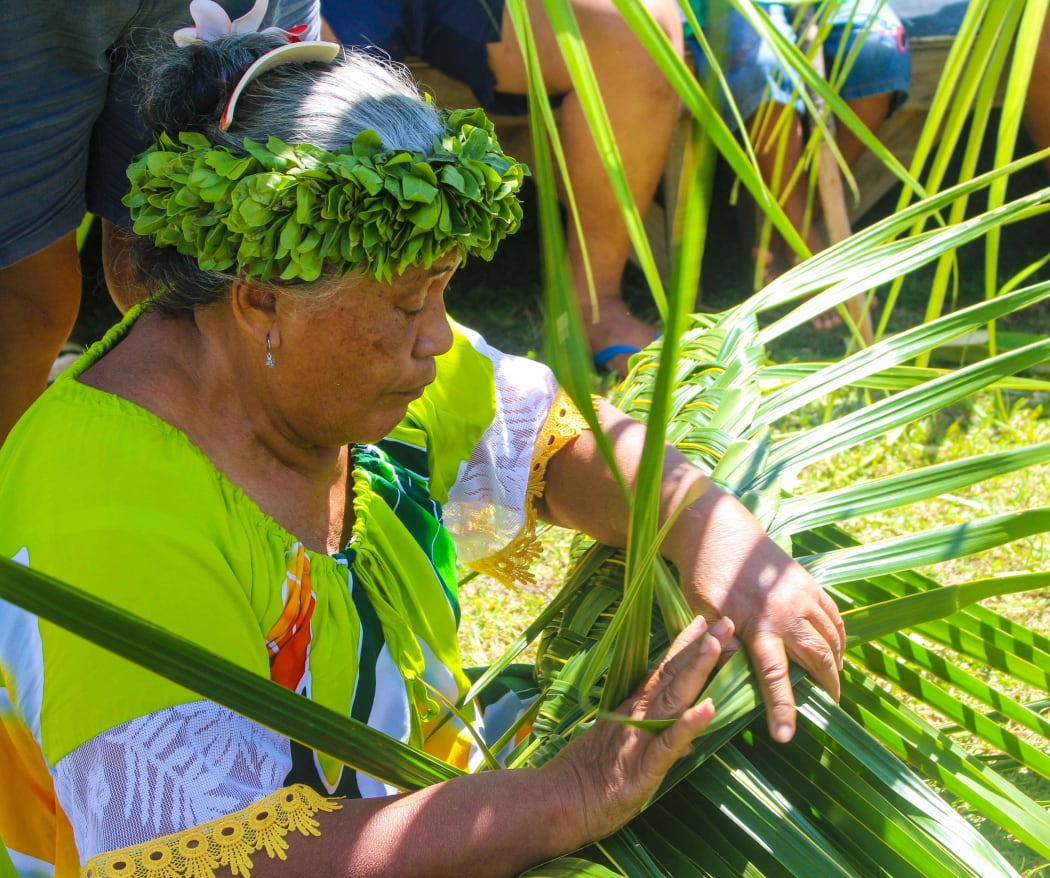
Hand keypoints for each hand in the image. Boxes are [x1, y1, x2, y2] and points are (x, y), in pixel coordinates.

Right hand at [545, 615, 733, 845]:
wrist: (561, 802)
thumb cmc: (591, 779)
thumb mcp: (626, 753)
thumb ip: (657, 742)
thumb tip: (688, 742)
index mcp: (633, 710)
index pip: (662, 672)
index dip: (683, 646)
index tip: (701, 622)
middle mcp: (638, 716)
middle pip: (672, 676)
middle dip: (699, 648)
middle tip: (724, 622)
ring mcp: (641, 737)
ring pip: (674, 699)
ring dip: (695, 671)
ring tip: (716, 647)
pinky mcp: (644, 766)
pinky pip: (669, 742)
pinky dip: (688, 725)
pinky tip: (708, 709)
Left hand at [664, 488, 844, 743]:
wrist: (718, 531)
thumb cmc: (704, 576)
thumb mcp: (703, 614)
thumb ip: (720, 643)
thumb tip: (734, 669)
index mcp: (756, 625)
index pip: (774, 677)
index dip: (782, 709)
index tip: (787, 736)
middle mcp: (786, 613)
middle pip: (818, 658)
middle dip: (828, 686)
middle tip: (831, 707)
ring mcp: (801, 595)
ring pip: (831, 637)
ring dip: (837, 661)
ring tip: (834, 681)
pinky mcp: (808, 582)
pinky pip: (832, 615)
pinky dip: (838, 635)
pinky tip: (836, 647)